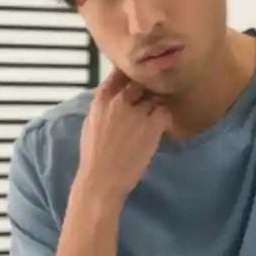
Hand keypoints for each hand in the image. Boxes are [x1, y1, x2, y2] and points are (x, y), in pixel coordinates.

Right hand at [75, 70, 170, 202]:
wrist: (102, 180)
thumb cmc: (94, 157)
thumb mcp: (91, 125)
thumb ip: (102, 108)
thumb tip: (112, 98)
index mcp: (101, 101)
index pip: (118, 75)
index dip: (128, 76)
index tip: (135, 79)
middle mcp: (119, 102)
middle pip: (140, 83)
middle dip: (145, 90)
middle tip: (149, 100)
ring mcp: (137, 113)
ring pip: (155, 98)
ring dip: (156, 106)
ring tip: (154, 118)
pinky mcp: (152, 125)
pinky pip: (165, 112)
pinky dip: (164, 118)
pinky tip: (160, 128)